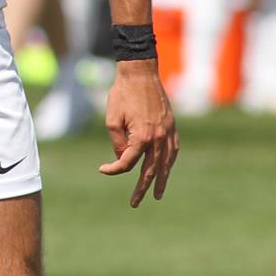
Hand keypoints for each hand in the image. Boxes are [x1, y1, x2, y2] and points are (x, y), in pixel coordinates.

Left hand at [96, 60, 178, 205]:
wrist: (140, 72)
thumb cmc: (121, 94)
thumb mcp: (111, 119)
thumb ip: (118, 143)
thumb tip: (124, 157)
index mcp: (140, 137)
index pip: (128, 163)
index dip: (113, 169)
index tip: (102, 169)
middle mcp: (157, 137)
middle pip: (150, 170)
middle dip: (142, 188)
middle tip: (135, 203)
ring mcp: (167, 132)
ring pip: (166, 162)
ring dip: (161, 179)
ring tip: (157, 194)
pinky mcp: (171, 125)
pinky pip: (173, 149)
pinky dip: (170, 161)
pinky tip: (166, 169)